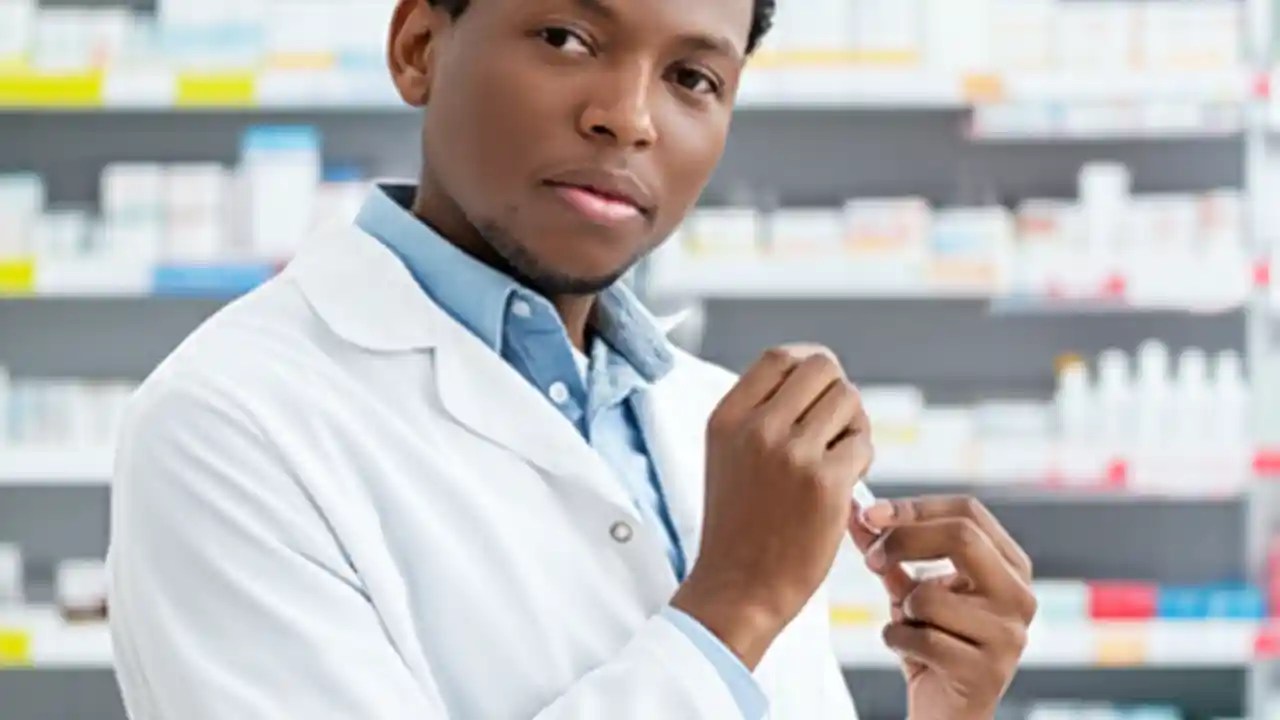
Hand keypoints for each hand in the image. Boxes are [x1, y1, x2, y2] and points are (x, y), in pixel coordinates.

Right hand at [672, 345, 873, 668]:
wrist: (738, 588)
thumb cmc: (740, 525)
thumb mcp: (728, 455)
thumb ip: (760, 414)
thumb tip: (816, 374)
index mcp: (727, 418)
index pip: (779, 357)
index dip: (809, 364)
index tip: (819, 389)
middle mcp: (756, 428)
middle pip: (821, 368)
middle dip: (837, 394)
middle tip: (834, 430)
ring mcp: (791, 453)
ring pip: (848, 399)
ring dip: (853, 425)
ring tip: (839, 459)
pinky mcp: (826, 482)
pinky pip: (863, 443)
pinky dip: (862, 459)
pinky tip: (845, 485)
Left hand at [850, 496, 1035, 719]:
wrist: (946, 711)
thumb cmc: (931, 643)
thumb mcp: (910, 589)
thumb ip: (889, 551)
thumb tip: (856, 510)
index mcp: (1010, 566)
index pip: (968, 512)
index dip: (914, 507)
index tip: (869, 512)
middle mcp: (1019, 596)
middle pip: (961, 536)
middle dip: (903, 540)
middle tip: (870, 557)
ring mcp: (1009, 635)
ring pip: (929, 595)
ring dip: (902, 611)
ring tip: (911, 628)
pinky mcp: (987, 672)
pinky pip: (921, 638)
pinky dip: (898, 641)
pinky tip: (910, 653)